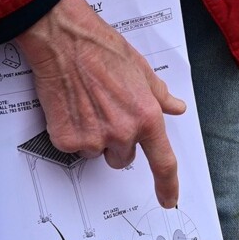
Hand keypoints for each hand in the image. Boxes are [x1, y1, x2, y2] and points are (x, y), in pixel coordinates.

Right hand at [17, 0, 185, 205]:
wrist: (62, 40)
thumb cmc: (100, 49)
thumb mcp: (140, 69)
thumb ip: (159, 95)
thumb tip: (176, 107)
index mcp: (146, 117)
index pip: (163, 163)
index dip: (167, 185)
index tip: (168, 199)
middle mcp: (122, 133)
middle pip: (122, 158)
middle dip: (116, 142)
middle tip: (104, 112)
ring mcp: (94, 139)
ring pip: (96, 153)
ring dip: (92, 137)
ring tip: (85, 104)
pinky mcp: (68, 139)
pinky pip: (73, 147)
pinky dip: (70, 131)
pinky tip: (69, 106)